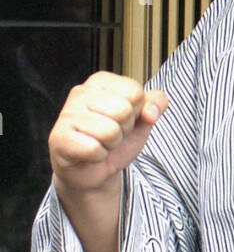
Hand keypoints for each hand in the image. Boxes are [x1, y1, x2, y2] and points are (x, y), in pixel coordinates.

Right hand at [48, 71, 168, 195]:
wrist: (94, 169)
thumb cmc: (116, 138)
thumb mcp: (143, 118)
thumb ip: (156, 104)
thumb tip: (151, 111)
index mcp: (101, 81)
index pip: (135, 92)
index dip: (136, 112)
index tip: (122, 120)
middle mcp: (80, 92)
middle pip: (123, 111)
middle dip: (123, 129)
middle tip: (110, 133)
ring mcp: (66, 114)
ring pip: (110, 131)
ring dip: (111, 144)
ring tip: (100, 142)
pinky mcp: (58, 138)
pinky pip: (94, 149)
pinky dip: (97, 156)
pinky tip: (88, 153)